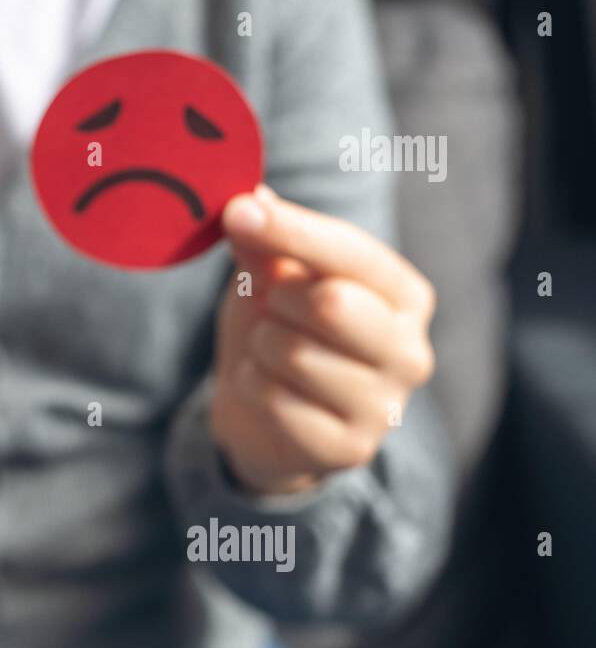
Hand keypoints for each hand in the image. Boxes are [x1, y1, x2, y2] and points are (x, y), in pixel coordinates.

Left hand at [210, 185, 435, 496]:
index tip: (237, 211)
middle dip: (277, 298)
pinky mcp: (349, 449)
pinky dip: (251, 387)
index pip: (349, 250)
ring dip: (259, 347)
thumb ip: (267, 244)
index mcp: (404, 295)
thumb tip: (253, 198)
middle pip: (330, 302)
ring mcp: (385, 406)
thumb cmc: (277, 332)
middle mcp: (411, 350)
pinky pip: (272, 398)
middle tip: (270, 308)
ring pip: (291, 351)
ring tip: (270, 355)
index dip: (290, 228)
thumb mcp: (269, 280)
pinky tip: (267, 393)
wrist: (264, 422)